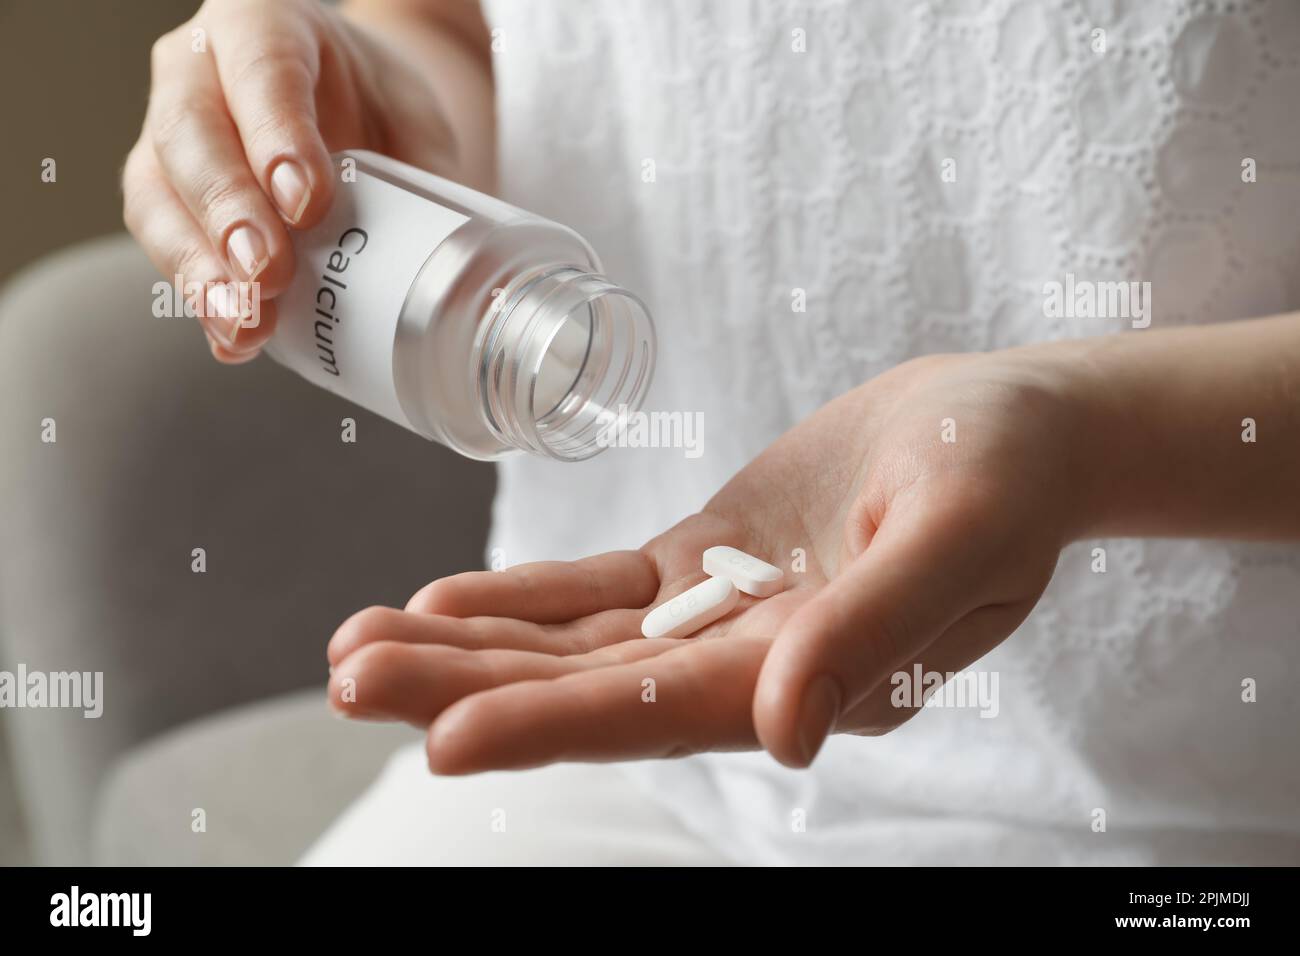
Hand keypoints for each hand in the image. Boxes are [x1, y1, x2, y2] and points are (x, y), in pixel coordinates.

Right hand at [122, 0, 474, 361]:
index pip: (261, 69)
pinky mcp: (165, 199)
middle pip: (192, 134)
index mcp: (265, 24)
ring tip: (243, 321)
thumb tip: (463, 268)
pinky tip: (234, 338)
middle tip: (266, 274)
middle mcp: (199, 69)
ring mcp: (169, 134)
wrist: (356, 118)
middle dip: (229, 211)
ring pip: (158, 194)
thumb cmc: (379, 110)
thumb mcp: (414, 124)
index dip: (277, 135)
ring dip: (200, 265)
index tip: (307, 201)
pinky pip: (166, 244)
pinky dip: (200, 296)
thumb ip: (426, 180)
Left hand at [326, 349, 1094, 770]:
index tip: (443, 739)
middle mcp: (754, 666)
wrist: (1014, 425)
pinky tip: (446, 601)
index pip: (658, 712)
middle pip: (588, 686)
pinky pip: (601, 589)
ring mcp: (722, 613)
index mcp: (815, 679)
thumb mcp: (957, 536)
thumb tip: (783, 733)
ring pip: (577, 643)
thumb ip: (872, 632)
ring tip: (360, 643)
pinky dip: (525, 596)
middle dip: (467, 687)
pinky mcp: (709, 560)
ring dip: (471, 647)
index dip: (551, 724)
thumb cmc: (1005, 473)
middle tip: (349, 676)